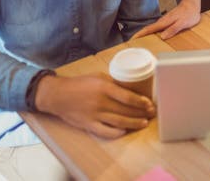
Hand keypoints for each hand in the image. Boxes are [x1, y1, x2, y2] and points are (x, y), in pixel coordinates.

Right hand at [35, 74, 154, 138]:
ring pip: (119, 122)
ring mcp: (94, 115)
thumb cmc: (80, 84)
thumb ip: (113, 83)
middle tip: (152, 113)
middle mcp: (101, 102)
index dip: (141, 102)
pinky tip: (124, 130)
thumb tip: (131, 87)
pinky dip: (116, 133)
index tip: (149, 104)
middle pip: (126, 110)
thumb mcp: (98, 77)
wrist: (58, 95)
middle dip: (142, 113)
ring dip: (134, 123)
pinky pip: (105, 131)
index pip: (128, 97)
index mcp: (104, 87)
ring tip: (144, 123)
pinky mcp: (88, 124)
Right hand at [132, 0, 200, 39]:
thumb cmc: (188, 13)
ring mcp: (164, 21)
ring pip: (153, 28)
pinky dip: (153, 32)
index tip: (133, 39)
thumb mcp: (182, 23)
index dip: (140, 34)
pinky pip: (158, 28)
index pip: (149, 29)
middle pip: (148, 29)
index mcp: (164, 22)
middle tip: (133, 43)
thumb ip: (172, 30)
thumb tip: (162, 36)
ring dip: (146, 34)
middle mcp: (162, 21)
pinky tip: (153, 36)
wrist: (192, 4)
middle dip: (140, 36)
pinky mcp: (167, 21)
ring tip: (140, 41)